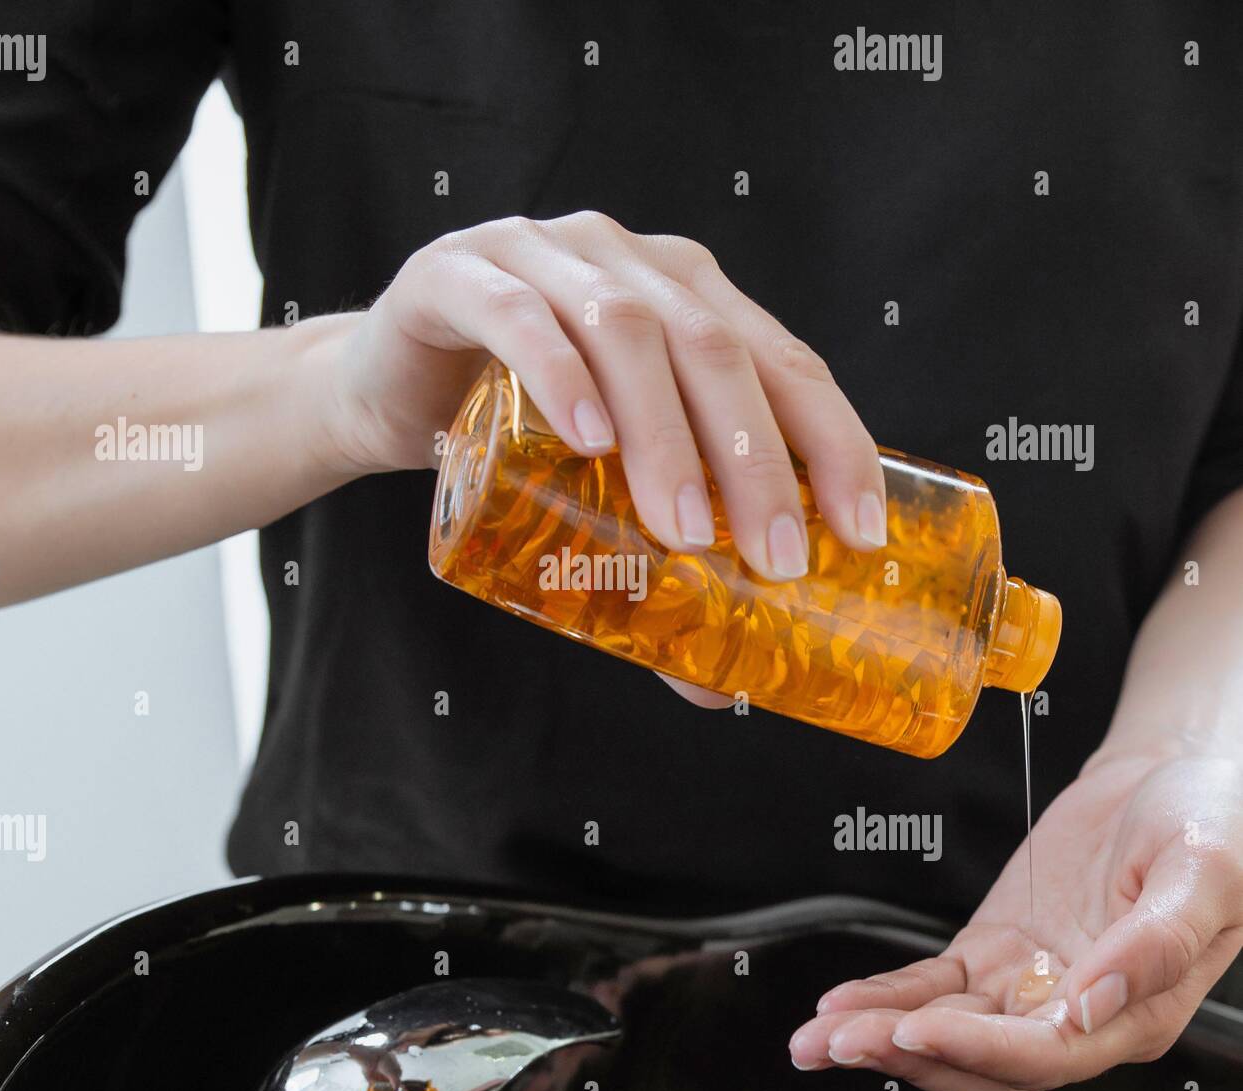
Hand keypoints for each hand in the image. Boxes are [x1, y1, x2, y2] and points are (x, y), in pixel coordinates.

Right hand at [321, 211, 886, 583]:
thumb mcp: (601, 485)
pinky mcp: (459, 274)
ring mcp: (543, 254)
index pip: (784, 360)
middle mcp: (628, 261)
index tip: (860, 533)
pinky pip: (521, 315)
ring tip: (682, 529)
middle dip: (755, 458)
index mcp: (688, 296)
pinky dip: (562, 374)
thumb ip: (658, 557)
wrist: (386, 390)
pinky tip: (588, 437)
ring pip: (628, 331)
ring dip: (665, 432)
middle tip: (775, 559)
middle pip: (714, 348)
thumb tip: (719, 681)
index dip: (833, 442)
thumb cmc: (512, 437)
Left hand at [788, 749, 1242, 1090]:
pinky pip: (934, 984)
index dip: (976, 1050)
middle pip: (979, 1058)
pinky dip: (887, 994)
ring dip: (880, 1036)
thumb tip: (1090, 1003)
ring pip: (945, 1029)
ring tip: (816, 1038)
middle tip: (838, 1043)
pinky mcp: (996, 950)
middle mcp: (1074, 1012)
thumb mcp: (1203, 874)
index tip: (916, 1033)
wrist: (1173, 775)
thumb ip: (1156, 945)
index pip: (1043, 1054)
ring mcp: (1029, 983)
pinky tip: (844, 1002)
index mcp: (1132, 1011)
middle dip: (904, 1054)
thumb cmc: (1212, 823)